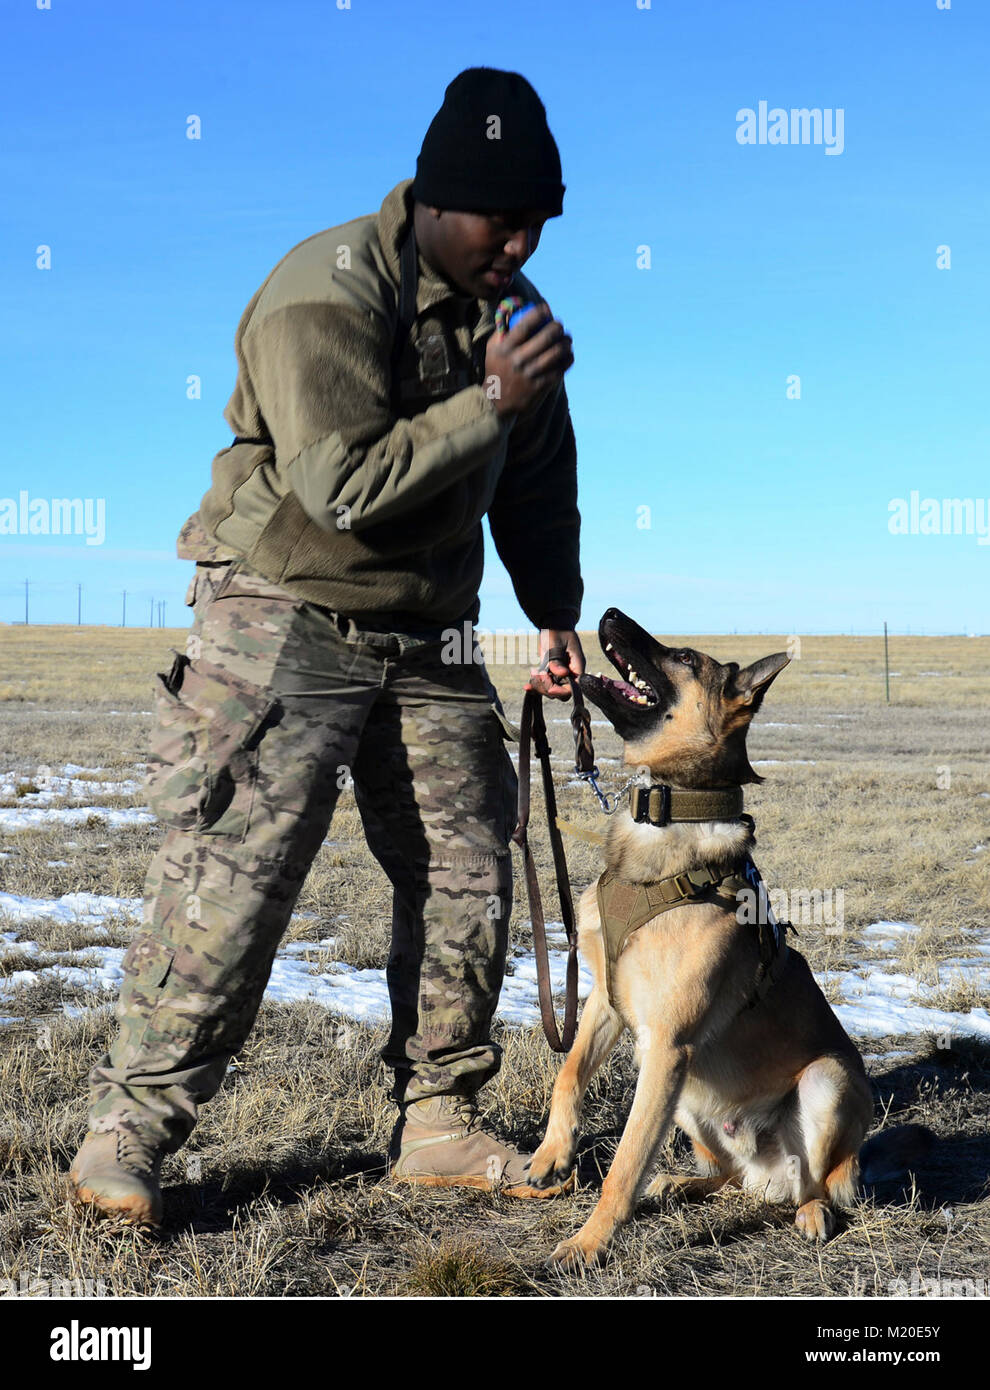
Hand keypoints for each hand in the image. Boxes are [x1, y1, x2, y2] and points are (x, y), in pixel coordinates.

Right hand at [484, 302, 573, 419]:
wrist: (496, 402)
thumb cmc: (496, 368)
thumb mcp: (493, 348)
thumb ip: (503, 328)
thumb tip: (518, 307)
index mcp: (505, 348)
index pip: (525, 325)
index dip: (539, 313)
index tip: (546, 310)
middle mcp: (518, 361)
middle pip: (545, 337)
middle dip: (557, 327)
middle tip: (559, 326)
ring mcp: (530, 375)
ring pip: (556, 352)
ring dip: (566, 343)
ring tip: (567, 340)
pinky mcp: (540, 387)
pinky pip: (560, 369)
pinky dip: (567, 359)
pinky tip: (568, 355)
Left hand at [526, 629, 585, 700]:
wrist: (553, 625)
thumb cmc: (557, 631)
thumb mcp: (555, 644)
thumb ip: (557, 660)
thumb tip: (562, 673)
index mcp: (577, 666)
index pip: (574, 687)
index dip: (562, 690)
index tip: (550, 687)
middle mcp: (570, 673)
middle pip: (562, 693)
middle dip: (548, 687)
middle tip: (539, 674)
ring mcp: (561, 674)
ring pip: (551, 691)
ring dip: (540, 686)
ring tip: (534, 672)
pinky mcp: (551, 674)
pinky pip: (544, 685)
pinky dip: (535, 687)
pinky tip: (527, 687)